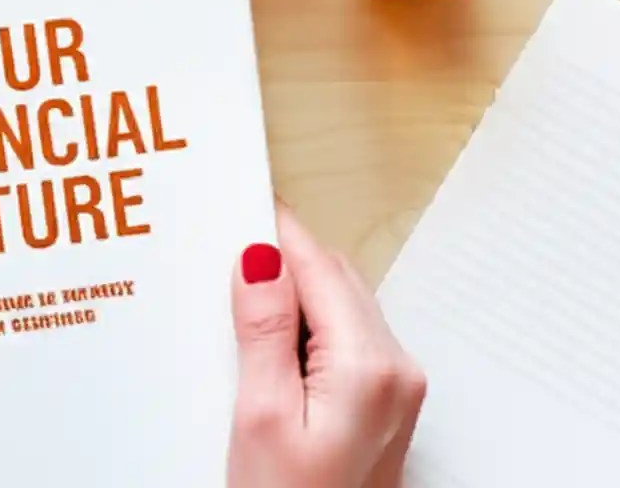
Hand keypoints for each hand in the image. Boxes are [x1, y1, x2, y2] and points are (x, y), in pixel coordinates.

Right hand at [227, 200, 426, 487]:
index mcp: (370, 365)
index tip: (240, 203)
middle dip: (281, 259)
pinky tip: (265, 339)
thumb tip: (259, 260)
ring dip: (292, 292)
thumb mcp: (259, 415)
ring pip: (339, 304)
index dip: (276, 232)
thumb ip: (263, 330)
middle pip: (334, 279)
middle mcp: (396, 367)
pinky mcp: (384, 401)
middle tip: (222, 249)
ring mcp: (396, 386)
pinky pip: (344, 337)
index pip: (319, 266)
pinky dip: (305, 325)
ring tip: (234, 299)